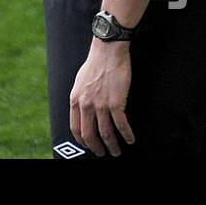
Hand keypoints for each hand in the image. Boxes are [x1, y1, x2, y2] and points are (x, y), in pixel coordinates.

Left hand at [68, 39, 135, 156]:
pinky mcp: (116, 103)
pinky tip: (130, 140)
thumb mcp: (79, 82)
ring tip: (117, 152)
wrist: (107, 51)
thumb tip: (81, 110)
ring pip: (106, 134)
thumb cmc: (95, 64)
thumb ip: (80, 98)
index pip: (76, 128)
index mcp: (75, 100)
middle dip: (97, 148)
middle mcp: (86, 105)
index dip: (82, 141)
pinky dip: (127, 135)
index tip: (88, 146)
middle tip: (102, 153)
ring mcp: (101, 105)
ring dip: (112, 146)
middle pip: (89, 135)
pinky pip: (121, 125)